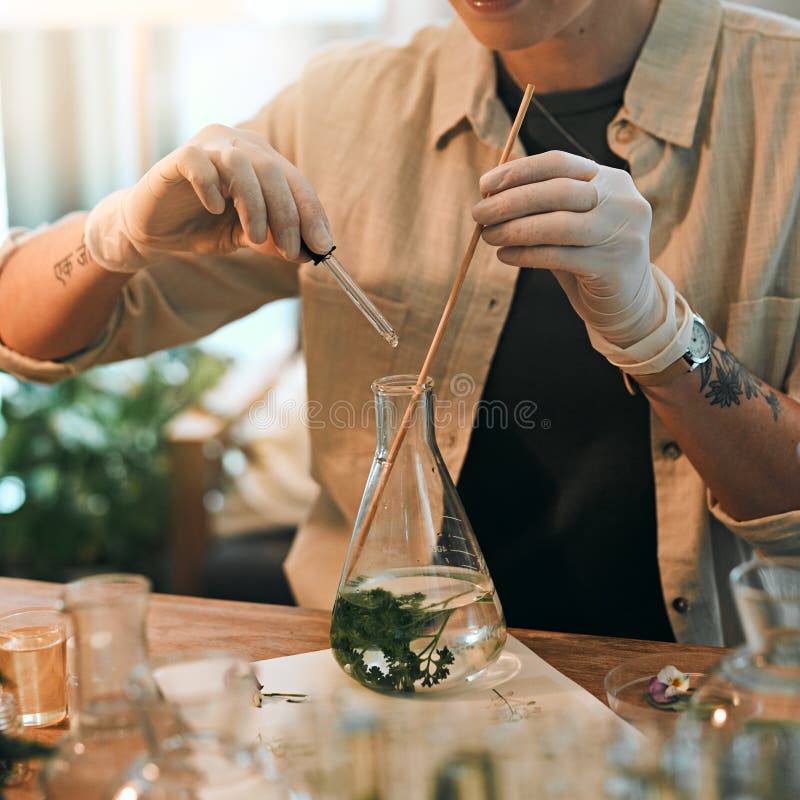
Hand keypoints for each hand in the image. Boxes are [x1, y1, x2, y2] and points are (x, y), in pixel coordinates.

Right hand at [85, 124, 332, 271]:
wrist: (155, 231)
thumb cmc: (206, 228)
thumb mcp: (248, 237)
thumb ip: (277, 240)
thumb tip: (313, 252)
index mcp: (262, 160)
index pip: (297, 182)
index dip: (312, 214)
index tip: (323, 247)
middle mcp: (238, 144)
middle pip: (274, 172)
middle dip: (287, 216)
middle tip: (290, 251)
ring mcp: (208, 146)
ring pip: (242, 164)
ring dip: (255, 205)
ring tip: (255, 238)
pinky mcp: (178, 157)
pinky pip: (200, 163)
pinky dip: (212, 187)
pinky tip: (215, 211)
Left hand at [474, 150, 670, 352]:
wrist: (627, 303)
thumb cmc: (587, 257)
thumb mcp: (570, 223)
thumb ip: (541, 207)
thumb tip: (490, 195)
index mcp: (611, 179)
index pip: (560, 162)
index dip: (519, 171)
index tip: (485, 184)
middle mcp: (622, 200)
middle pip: (558, 191)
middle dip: (511, 201)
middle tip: (478, 213)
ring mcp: (623, 233)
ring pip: (558, 225)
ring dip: (514, 229)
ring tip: (488, 236)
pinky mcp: (614, 266)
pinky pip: (559, 256)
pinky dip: (526, 255)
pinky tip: (505, 255)